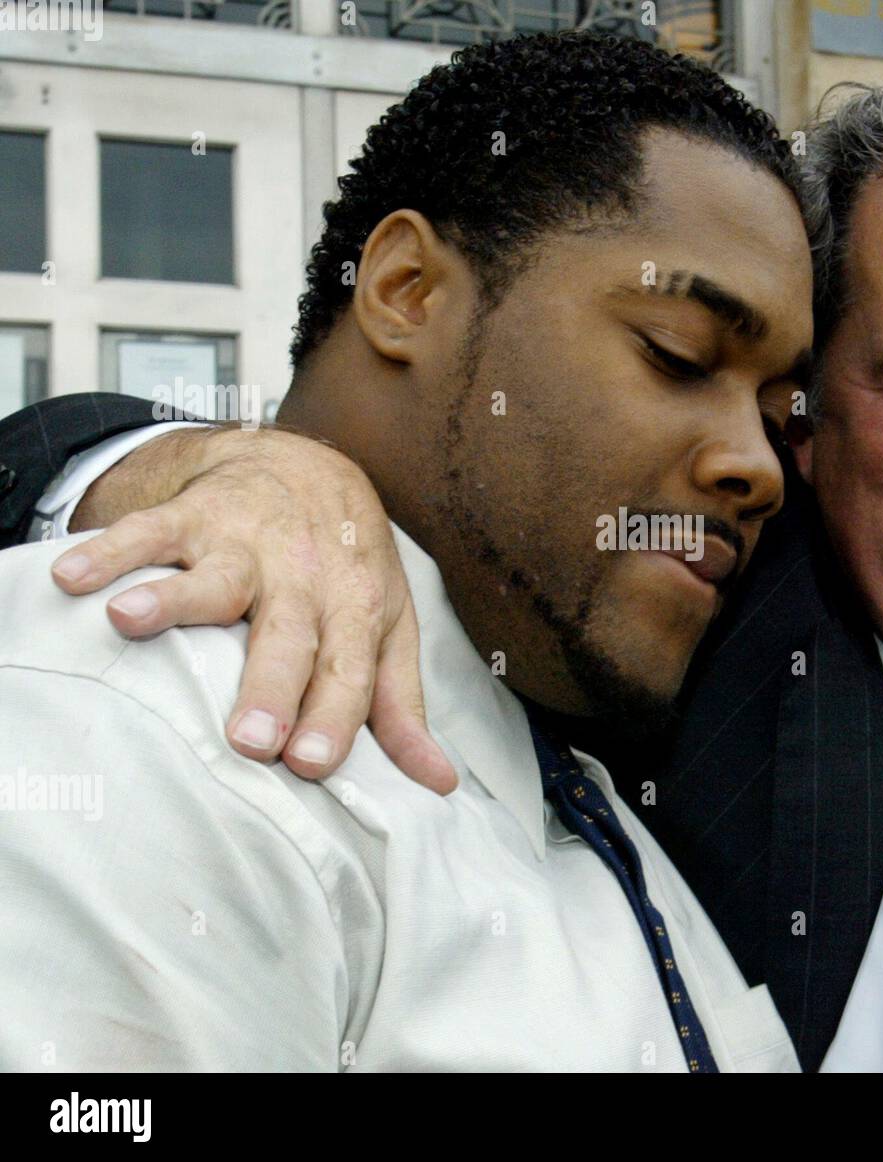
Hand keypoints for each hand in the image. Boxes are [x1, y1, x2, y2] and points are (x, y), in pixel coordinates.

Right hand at [50, 426, 456, 792]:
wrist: (307, 466)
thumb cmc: (350, 566)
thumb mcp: (388, 630)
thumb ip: (402, 706)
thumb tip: (438, 782)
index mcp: (355, 610)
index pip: (348, 670)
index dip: (334, 715)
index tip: (312, 763)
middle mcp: (303, 576)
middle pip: (287, 636)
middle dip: (270, 685)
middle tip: (249, 738)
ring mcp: (245, 543)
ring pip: (212, 576)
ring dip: (171, 598)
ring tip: (129, 620)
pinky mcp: (192, 516)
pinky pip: (148, 532)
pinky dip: (109, 550)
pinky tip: (73, 577)